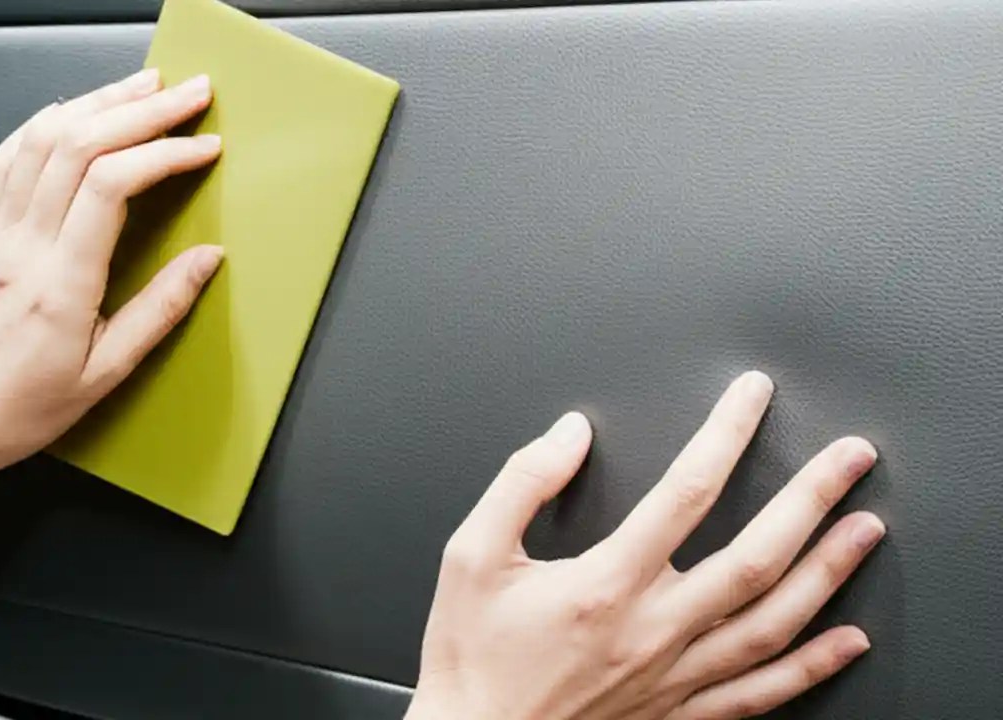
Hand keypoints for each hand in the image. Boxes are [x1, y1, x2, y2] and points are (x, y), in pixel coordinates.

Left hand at [0, 69, 222, 477]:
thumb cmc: (20, 409)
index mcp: (60, 284)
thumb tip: (208, 260)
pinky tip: (72, 113)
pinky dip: (43, 124)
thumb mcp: (106, 374)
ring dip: (97, 102)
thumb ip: (160, 310)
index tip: (204, 148)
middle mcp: (22, 246)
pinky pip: (5, 158)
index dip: (163, 153)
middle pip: (79, 145)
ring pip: (41, 138)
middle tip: (189, 93)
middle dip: (141, 109)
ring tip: (142, 87)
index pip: (110, 185)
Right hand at [408, 371, 882, 719]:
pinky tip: (847, 640)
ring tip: (866, 530)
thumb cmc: (471, 655)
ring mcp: (671, 676)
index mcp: (603, 585)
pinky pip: (759, 693)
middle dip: (811, 498)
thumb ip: (522, 483)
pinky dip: (810, 666)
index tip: (751, 397)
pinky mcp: (675, 711)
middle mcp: (649, 631)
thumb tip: (570, 434)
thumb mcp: (470, 554)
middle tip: (850, 458)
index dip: (725, 434)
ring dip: (827, 572)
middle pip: (754, 557)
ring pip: (771, 622)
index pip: (684, 492)